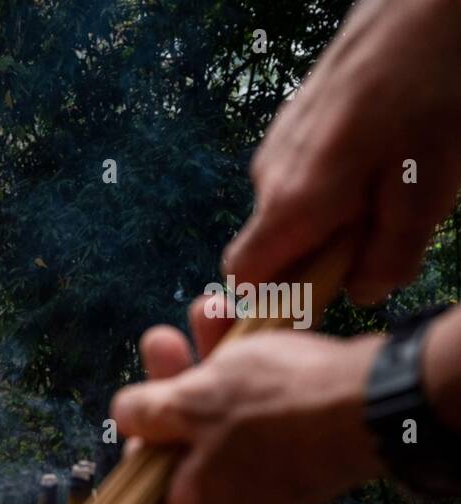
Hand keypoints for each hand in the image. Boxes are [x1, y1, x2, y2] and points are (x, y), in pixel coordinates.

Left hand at [110, 324, 383, 503]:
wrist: (376, 402)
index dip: (136, 443)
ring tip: (207, 310)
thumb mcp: (186, 403)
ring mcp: (269, 470)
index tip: (137, 406)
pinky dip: (251, 365)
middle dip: (171, 378)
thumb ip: (145, 412)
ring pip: (225, 411)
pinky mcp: (302, 442)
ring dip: (210, 357)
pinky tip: (247, 320)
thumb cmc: (271, 409)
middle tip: (162, 339)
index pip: (146, 488)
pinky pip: (264, 405)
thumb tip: (122, 416)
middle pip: (183, 438)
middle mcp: (232, 498)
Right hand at [224, 0, 460, 304]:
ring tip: (396, 184)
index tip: (318, 302)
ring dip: (335, 216)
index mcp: (292, 203)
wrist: (426, 3)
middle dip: (322, 256)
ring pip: (293, 209)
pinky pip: (303, 175)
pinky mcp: (294, 122)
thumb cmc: (431, 90)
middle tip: (387, 233)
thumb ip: (390, 254)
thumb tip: (364, 291)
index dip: (272, 302)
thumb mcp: (429, 191)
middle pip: (276, 246)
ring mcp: (278, 145)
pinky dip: (336, 183)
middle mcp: (269, 176)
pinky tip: (386, 152)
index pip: (244, 279)